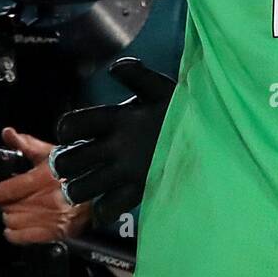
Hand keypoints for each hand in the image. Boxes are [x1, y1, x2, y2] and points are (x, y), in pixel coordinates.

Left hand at [0, 127, 91, 244]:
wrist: (103, 190)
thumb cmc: (76, 169)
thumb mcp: (53, 153)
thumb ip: (28, 145)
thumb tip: (7, 133)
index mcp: (42, 178)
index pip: (7, 189)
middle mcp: (46, 200)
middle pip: (8, 207)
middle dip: (4, 203)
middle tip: (10, 198)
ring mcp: (52, 218)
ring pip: (12, 222)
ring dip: (10, 216)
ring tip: (18, 209)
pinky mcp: (56, 232)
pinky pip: (22, 238)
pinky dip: (13, 233)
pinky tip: (15, 227)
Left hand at [52, 57, 175, 226]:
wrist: (214, 135)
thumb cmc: (185, 110)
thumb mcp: (160, 86)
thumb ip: (135, 74)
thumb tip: (115, 67)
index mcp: (118, 117)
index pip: (71, 125)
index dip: (64, 130)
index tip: (70, 134)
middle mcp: (118, 147)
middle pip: (67, 162)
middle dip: (63, 163)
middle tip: (71, 162)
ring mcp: (127, 171)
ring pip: (79, 189)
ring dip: (76, 188)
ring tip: (83, 184)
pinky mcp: (140, 191)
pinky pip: (108, 209)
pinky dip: (102, 209)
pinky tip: (106, 202)